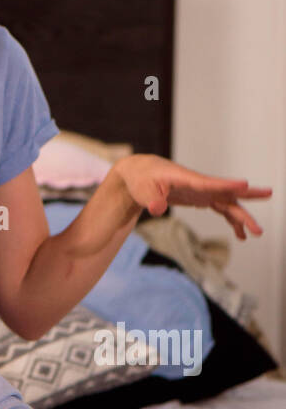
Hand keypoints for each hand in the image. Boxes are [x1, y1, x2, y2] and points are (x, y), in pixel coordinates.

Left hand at [114, 154, 271, 240]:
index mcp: (186, 179)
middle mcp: (199, 184)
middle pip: (227, 192)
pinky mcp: (200, 198)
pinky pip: (221, 209)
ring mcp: (202, 191)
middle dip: (248, 197)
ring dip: (242, 216)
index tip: (245, 184)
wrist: (140, 174)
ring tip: (255, 233)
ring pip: (228, 202)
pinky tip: (240, 234)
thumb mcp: (143, 190)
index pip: (209, 182)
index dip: (226, 185)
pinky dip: (232, 220)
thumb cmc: (142, 179)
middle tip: (269, 196)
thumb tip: (157, 209)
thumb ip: (151, 200)